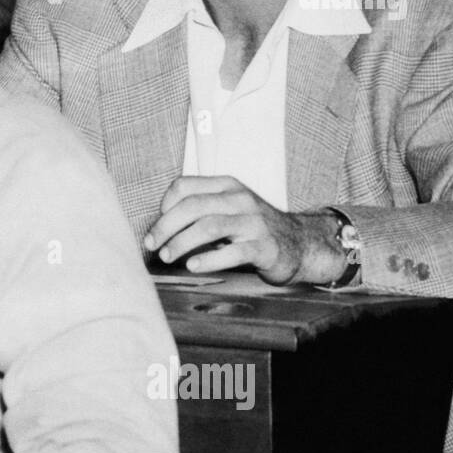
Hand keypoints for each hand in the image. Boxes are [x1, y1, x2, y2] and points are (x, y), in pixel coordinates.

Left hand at [143, 176, 345, 285]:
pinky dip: (210, 259)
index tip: (156, 227)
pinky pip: (233, 252)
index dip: (164, 206)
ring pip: (209, 226)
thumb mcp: (227, 209)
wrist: (300, 244)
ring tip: (167, 257)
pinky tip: (193, 266)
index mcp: (226, 186)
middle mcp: (240, 200)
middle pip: (193, 206)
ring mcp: (254, 222)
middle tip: (152, 245)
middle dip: (166, 227)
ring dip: (182, 242)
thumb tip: (159, 228)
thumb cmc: (252, 229)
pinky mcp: (265, 247)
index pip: (185, 186)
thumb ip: (199, 211)